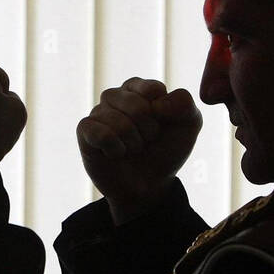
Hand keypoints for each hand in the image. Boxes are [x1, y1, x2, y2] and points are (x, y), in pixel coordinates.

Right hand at [76, 78, 202, 224]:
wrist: (148, 185)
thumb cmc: (165, 150)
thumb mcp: (189, 125)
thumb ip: (184, 103)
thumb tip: (158, 102)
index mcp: (139, 88)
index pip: (152, 89)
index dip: (162, 114)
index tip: (162, 125)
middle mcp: (116, 96)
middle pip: (136, 105)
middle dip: (148, 131)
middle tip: (147, 141)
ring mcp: (98, 112)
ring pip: (117, 121)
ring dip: (132, 143)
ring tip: (132, 149)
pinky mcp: (84, 130)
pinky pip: (100, 133)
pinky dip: (115, 148)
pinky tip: (115, 153)